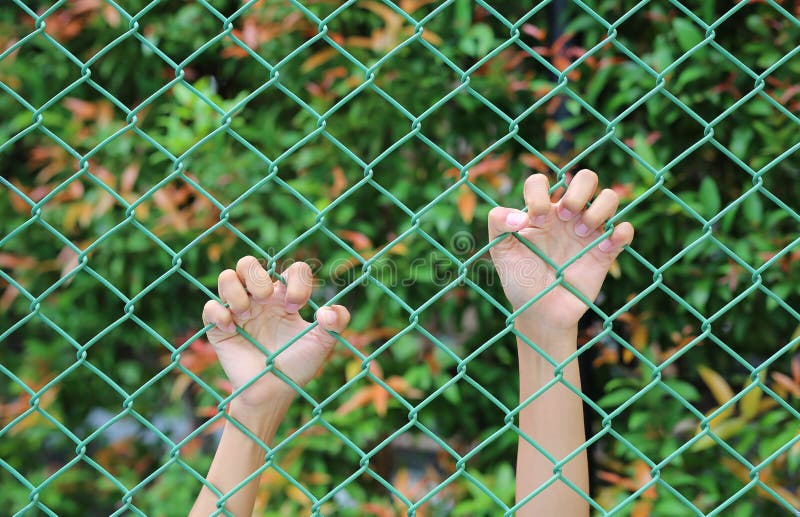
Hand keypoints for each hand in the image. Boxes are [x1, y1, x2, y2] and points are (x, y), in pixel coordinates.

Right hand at [201, 256, 349, 407]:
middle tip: (265, 300)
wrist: (274, 393)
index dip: (296, 281)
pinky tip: (233, 330)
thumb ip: (337, 323)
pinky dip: (219, 314)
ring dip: (235, 290)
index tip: (296, 307)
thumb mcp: (323, 344)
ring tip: (245, 312)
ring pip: (226, 277)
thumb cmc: (298, 366)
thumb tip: (328, 311)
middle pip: (248, 263)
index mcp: (285, 297)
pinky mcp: (219, 329)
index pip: (291, 269)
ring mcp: (238, 312)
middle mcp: (260, 299)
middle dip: (258, 278)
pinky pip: (210, 307)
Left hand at [488, 169, 633, 329]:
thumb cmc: (520, 280)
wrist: (539, 312)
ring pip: (610, 197)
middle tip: (565, 217)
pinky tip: (603, 248)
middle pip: (586, 178)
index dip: (538, 193)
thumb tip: (518, 215)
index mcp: (542, 212)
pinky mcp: (606, 252)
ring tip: (581, 232)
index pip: (541, 181)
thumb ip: (498, 224)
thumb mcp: (501, 252)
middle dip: (578, 191)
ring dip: (599, 209)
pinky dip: (620, 233)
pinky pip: (625, 230)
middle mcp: (568, 217)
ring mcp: (589, 232)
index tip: (534, 220)